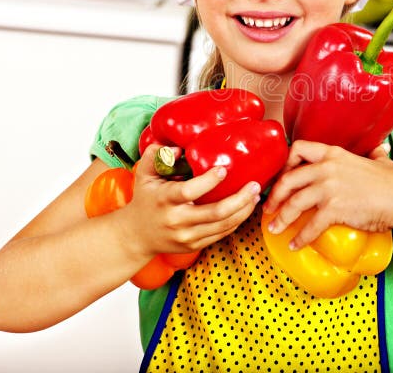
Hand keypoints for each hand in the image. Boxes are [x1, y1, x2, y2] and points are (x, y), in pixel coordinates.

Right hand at [118, 144, 261, 258]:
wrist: (136, 236)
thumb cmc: (145, 199)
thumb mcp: (144, 174)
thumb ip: (156, 155)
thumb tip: (180, 147)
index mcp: (165, 199)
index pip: (190, 191)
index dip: (209, 181)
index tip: (224, 169)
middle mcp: (177, 220)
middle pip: (216, 212)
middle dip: (240, 199)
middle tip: (254, 185)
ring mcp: (187, 236)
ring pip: (223, 225)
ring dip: (244, 210)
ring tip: (255, 195)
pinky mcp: (194, 245)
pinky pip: (221, 234)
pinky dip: (237, 221)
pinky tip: (246, 209)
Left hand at [261, 140, 392, 249]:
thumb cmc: (392, 181)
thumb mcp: (378, 160)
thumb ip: (373, 155)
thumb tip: (379, 151)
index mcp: (333, 153)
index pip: (297, 149)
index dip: (284, 164)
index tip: (280, 178)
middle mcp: (326, 167)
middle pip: (288, 179)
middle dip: (275, 196)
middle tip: (269, 209)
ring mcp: (329, 188)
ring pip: (294, 204)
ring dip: (281, 219)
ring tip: (274, 230)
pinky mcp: (334, 208)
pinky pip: (310, 225)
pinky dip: (300, 238)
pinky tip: (295, 245)